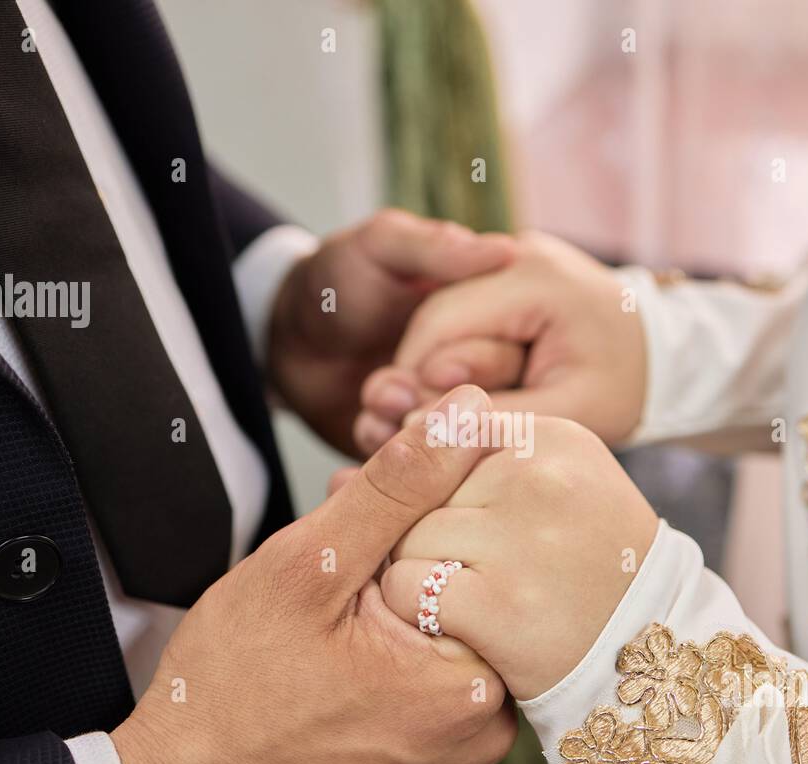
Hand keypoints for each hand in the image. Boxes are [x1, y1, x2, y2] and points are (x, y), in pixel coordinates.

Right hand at [110, 386, 516, 763]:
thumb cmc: (230, 697)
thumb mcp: (308, 569)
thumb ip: (396, 486)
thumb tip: (467, 410)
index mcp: (474, 676)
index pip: (488, 537)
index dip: (422, 494)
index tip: (360, 503)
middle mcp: (488, 717)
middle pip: (470, 578)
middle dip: (406, 537)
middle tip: (330, 547)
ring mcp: (464, 738)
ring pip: (449, 613)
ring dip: (396, 577)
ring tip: (326, 587)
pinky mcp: (438, 747)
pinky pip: (434, 657)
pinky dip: (395, 624)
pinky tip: (339, 621)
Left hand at [267, 209, 519, 456]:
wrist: (287, 340)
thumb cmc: (336, 282)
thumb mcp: (380, 247)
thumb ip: (434, 246)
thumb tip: (505, 251)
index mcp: (499, 313)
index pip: (521, 349)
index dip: (481, 361)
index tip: (434, 368)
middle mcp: (494, 368)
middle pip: (507, 402)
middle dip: (445, 400)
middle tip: (393, 391)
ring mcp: (465, 415)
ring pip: (473, 441)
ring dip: (422, 429)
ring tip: (376, 404)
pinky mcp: (434, 455)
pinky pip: (438, 472)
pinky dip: (404, 454)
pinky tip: (368, 428)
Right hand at [354, 231, 647, 456]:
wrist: (664, 354)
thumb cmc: (625, 387)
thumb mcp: (568, 412)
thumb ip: (496, 417)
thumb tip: (419, 426)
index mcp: (536, 280)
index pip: (442, 321)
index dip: (413, 375)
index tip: (405, 424)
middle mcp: (518, 253)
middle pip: (435, 312)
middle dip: (420, 370)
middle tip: (412, 422)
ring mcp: (513, 256)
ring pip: (443, 311)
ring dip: (434, 361)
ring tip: (433, 410)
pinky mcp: (509, 270)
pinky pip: (463, 310)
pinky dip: (454, 349)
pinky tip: (451, 387)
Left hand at [373, 416, 658, 699]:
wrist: (642, 657)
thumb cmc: (585, 565)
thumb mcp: (560, 479)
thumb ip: (484, 449)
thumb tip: (397, 429)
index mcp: (556, 438)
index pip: (447, 444)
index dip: (449, 494)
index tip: (492, 528)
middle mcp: (542, 477)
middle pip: (423, 490)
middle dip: (437, 533)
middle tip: (495, 570)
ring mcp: (521, 540)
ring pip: (406, 538)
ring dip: (424, 575)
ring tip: (483, 597)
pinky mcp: (498, 604)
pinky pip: (403, 588)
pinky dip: (417, 614)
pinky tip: (461, 625)